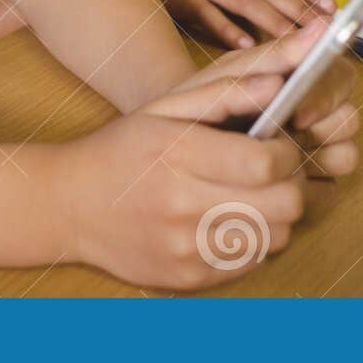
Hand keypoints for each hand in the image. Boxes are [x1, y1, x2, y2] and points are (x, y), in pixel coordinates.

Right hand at [55, 73, 308, 288]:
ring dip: (277, 214)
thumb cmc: (123, 148)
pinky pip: (250, 262)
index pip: (265, 163)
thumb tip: (279, 84)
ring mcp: (184, 248)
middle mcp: (181, 205)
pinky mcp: (187, 277)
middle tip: (278, 172)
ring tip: (255, 194)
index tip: (280, 144)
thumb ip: (224, 92)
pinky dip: (253, 240)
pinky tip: (231, 219)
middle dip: (293, 184)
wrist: (69, 205)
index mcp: (177, 153)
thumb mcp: (164, 106)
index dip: (287, 153)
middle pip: (282, 205)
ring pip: (274, 237)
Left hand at [179, 19, 359, 177]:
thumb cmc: (194, 107)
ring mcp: (311, 150)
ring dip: (322, 159)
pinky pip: (329, 188)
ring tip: (282, 167)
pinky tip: (277, 187)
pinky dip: (310, 188)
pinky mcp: (306, 184)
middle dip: (326, 129)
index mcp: (296, 79)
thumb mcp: (224, 77)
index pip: (339, 74)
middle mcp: (312, 112)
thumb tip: (323, 26)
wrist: (164, 155)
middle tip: (288, 142)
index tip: (299, 113)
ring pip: (347, 153)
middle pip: (348, 116)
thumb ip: (274, 55)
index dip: (327, 94)